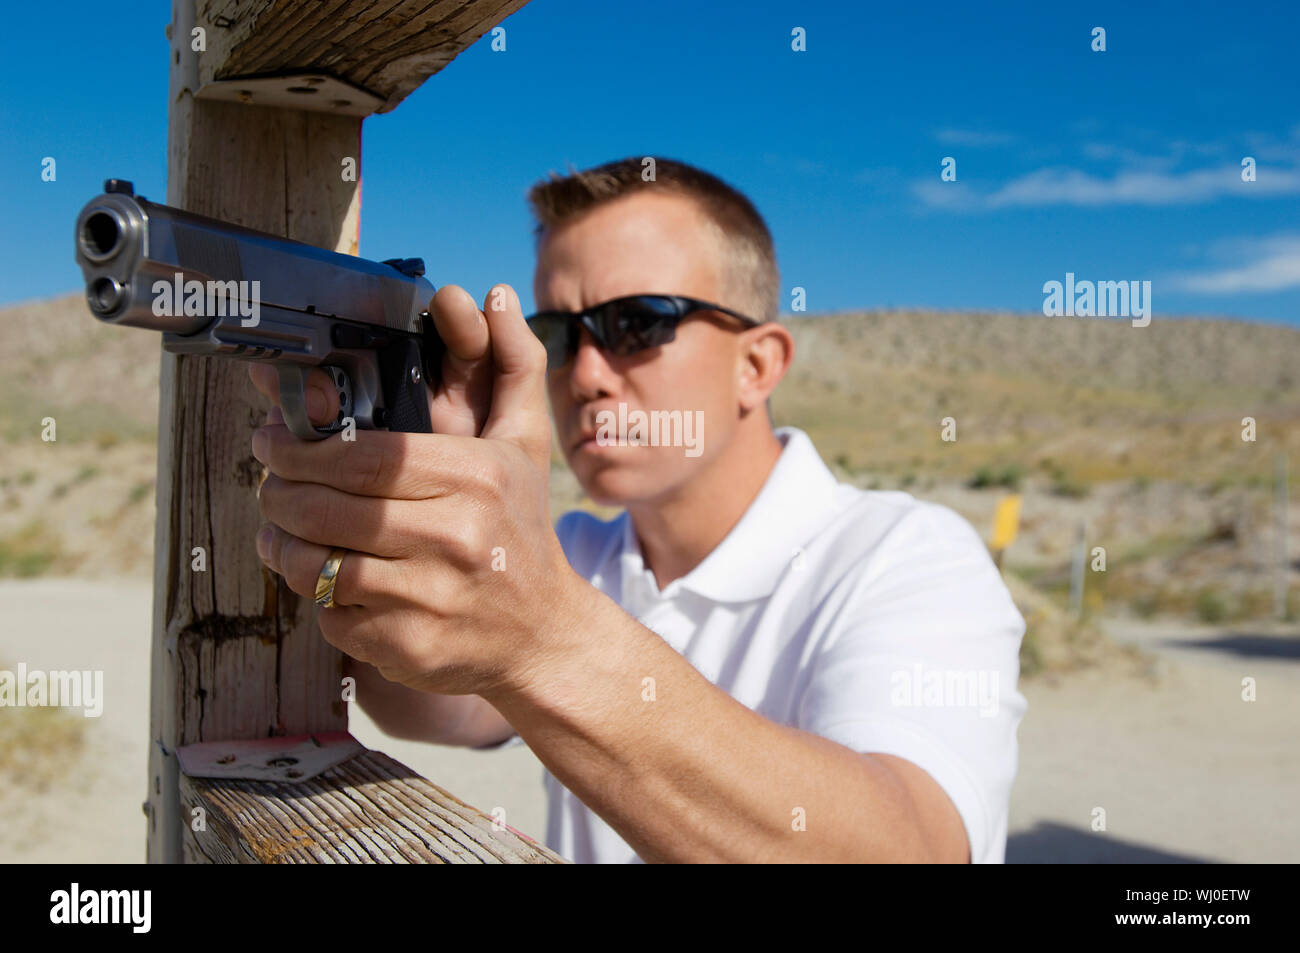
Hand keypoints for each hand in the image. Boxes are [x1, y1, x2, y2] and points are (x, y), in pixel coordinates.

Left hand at [247, 284, 581, 698]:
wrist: (544, 635)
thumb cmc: (521, 530)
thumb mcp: (524, 446)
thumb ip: (511, 365)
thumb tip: (493, 292)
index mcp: (475, 478)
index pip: (361, 459)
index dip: (299, 449)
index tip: (270, 442)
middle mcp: (455, 536)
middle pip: (327, 509)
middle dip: (278, 495)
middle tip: (269, 486)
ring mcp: (431, 597)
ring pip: (317, 566)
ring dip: (282, 548)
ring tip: (280, 535)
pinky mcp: (408, 647)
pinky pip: (331, 615)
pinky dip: (318, 599)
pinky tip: (328, 583)